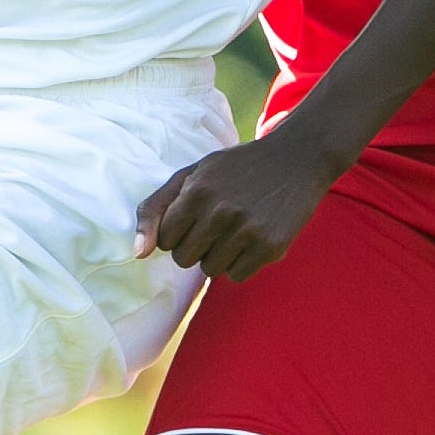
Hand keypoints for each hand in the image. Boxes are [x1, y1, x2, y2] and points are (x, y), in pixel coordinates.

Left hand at [132, 126, 350, 280]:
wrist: (297, 158)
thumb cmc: (237, 168)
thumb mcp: (193, 174)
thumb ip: (156, 208)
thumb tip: (138, 254)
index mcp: (196, 191)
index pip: (164, 239)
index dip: (178, 231)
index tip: (196, 216)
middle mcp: (219, 211)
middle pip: (184, 259)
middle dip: (196, 245)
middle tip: (218, 222)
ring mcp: (247, 230)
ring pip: (210, 270)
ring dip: (220, 255)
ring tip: (238, 229)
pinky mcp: (270, 246)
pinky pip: (237, 276)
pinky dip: (242, 263)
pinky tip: (254, 238)